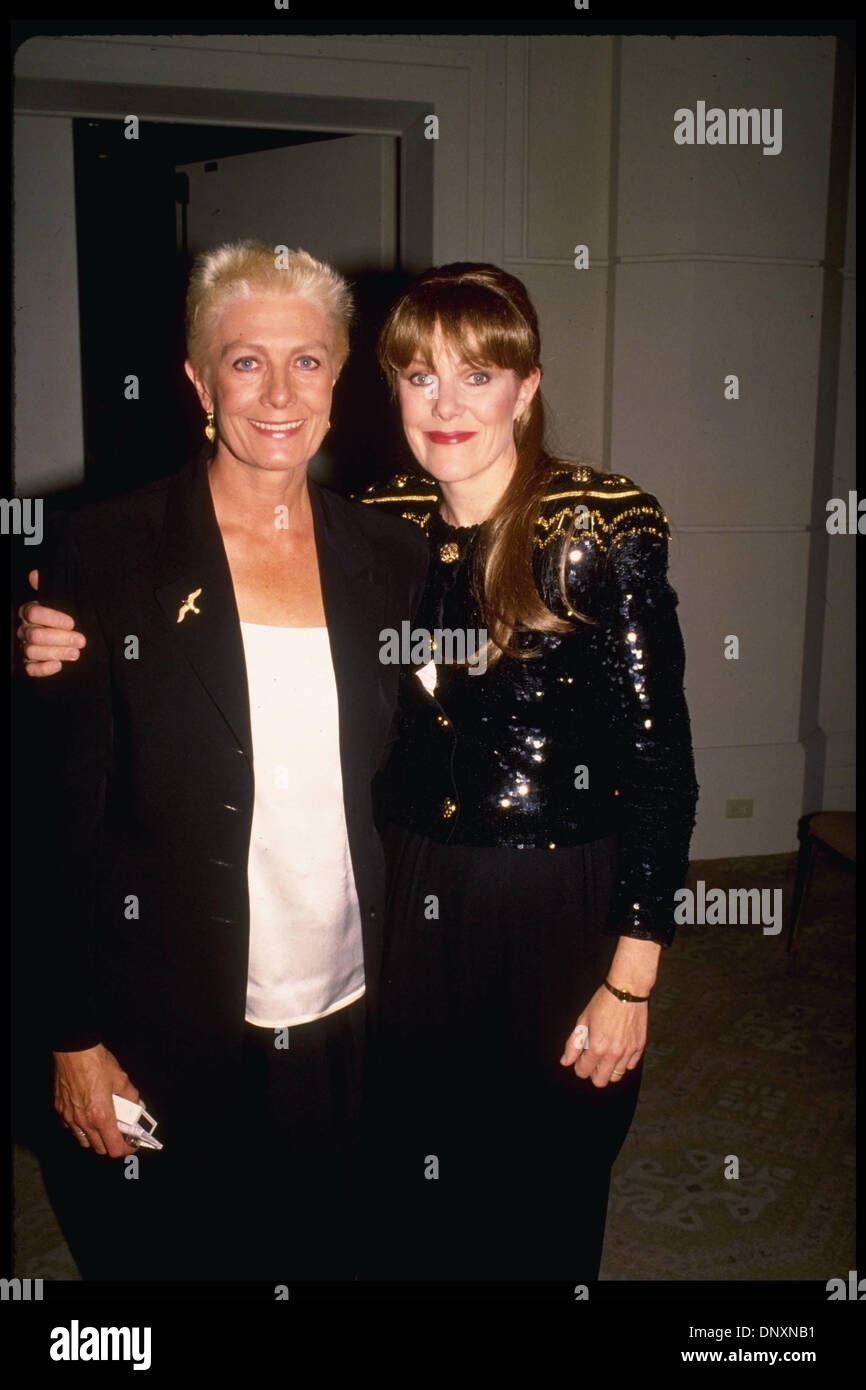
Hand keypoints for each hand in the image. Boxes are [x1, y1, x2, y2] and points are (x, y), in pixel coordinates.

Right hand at [17, 569, 85, 676]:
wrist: (71, 636)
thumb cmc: (65, 617)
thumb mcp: (62, 600)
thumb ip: (49, 587)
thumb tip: (35, 574)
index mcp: (29, 611)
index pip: (33, 613)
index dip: (52, 618)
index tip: (72, 623)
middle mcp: (24, 629)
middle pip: (35, 635)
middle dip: (60, 638)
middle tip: (81, 641)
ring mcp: (25, 647)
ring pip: (32, 651)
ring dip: (56, 653)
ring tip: (76, 653)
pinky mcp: (29, 664)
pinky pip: (30, 669)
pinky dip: (43, 669)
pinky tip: (59, 665)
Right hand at [53, 1044, 140, 1156]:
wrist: (74, 1051)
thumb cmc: (96, 1063)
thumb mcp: (121, 1079)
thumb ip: (131, 1096)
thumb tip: (136, 1105)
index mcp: (102, 1116)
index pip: (114, 1148)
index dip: (125, 1148)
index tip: (131, 1144)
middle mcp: (84, 1121)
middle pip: (99, 1148)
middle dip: (112, 1143)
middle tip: (120, 1132)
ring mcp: (70, 1117)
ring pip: (84, 1140)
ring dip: (96, 1138)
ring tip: (104, 1124)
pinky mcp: (60, 1110)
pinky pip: (71, 1127)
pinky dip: (81, 1127)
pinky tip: (88, 1115)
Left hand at [558, 938, 658, 1086]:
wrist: (627, 990)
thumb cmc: (603, 1002)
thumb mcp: (583, 1020)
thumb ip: (573, 1044)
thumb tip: (566, 1061)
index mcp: (597, 1047)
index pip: (583, 1072)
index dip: (579, 1066)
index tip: (580, 1058)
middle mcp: (614, 1054)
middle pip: (601, 1081)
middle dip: (593, 1073)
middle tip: (592, 1059)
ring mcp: (629, 1052)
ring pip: (616, 1076)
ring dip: (608, 1069)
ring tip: (605, 1053)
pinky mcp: (640, 1047)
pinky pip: (630, 1066)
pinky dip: (623, 1062)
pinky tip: (618, 1049)